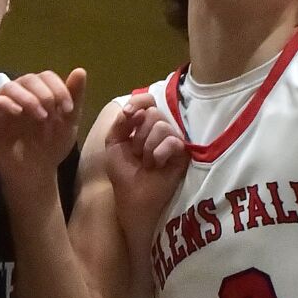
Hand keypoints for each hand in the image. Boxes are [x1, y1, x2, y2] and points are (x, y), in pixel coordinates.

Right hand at [0, 69, 87, 193]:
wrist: (36, 173)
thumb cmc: (51, 147)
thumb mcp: (68, 123)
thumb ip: (74, 97)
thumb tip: (81, 70)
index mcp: (38, 93)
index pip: (45, 76)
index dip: (58, 88)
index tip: (68, 109)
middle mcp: (19, 96)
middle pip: (28, 79)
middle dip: (44, 94)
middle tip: (52, 113)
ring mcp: (3, 106)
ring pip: (9, 86)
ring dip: (28, 98)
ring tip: (41, 116)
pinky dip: (5, 103)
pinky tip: (18, 112)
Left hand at [106, 94, 188, 235]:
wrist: (133, 197)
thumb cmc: (124, 173)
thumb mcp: (114, 143)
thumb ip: (121, 122)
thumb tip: (132, 109)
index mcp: (143, 124)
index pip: (147, 100)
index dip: (138, 102)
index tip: (127, 114)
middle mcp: (160, 128)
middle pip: (154, 112)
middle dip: (139, 134)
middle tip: (137, 153)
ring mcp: (173, 140)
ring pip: (162, 126)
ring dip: (148, 147)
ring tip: (147, 163)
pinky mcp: (184, 153)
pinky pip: (174, 141)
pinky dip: (160, 153)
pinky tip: (157, 165)